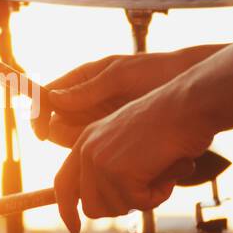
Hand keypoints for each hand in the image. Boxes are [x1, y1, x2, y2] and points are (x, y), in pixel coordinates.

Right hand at [33, 51, 193, 146]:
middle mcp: (87, 102)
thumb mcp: (123, 76)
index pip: (47, 98)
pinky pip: (96, 153)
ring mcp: (99, 120)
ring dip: (82, 151)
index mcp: (83, 80)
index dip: (39, 115)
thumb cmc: (159, 72)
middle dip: (63, 137)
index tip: (41, 132)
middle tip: (84, 143)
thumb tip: (54, 98)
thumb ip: (89, 88)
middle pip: (58, 124)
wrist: (193, 90)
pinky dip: (101, 159)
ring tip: (106, 152)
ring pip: (75, 142)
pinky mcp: (114, 138)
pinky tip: (117, 158)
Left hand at [54, 81, 214, 232]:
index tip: (74, 229)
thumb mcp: (128, 141)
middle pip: (91, 207)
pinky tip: (167, 172)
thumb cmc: (168, 122)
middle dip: (120, 207)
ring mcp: (100, 162)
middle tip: (147, 188)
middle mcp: (87, 150)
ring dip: (144, 199)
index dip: (67, 210)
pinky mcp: (119, 172)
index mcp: (86, 141)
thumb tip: (106, 205)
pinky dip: (158, 195)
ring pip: (116, 208)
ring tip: (161, 172)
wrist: (188, 105)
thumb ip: (111, 167)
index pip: (63, 184)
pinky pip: (139, 204)